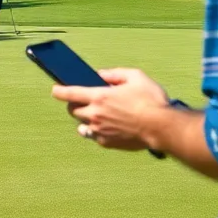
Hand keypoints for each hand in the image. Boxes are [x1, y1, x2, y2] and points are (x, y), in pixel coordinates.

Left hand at [50, 68, 169, 150]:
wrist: (162, 128)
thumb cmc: (151, 100)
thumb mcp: (135, 76)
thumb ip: (114, 74)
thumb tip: (100, 75)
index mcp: (99, 97)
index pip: (70, 93)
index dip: (59, 90)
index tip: (55, 89)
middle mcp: (95, 115)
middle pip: (73, 110)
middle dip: (75, 104)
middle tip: (84, 100)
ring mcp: (99, 131)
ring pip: (82, 124)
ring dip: (85, 118)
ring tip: (96, 113)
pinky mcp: (107, 143)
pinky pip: (93, 136)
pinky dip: (95, 130)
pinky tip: (105, 125)